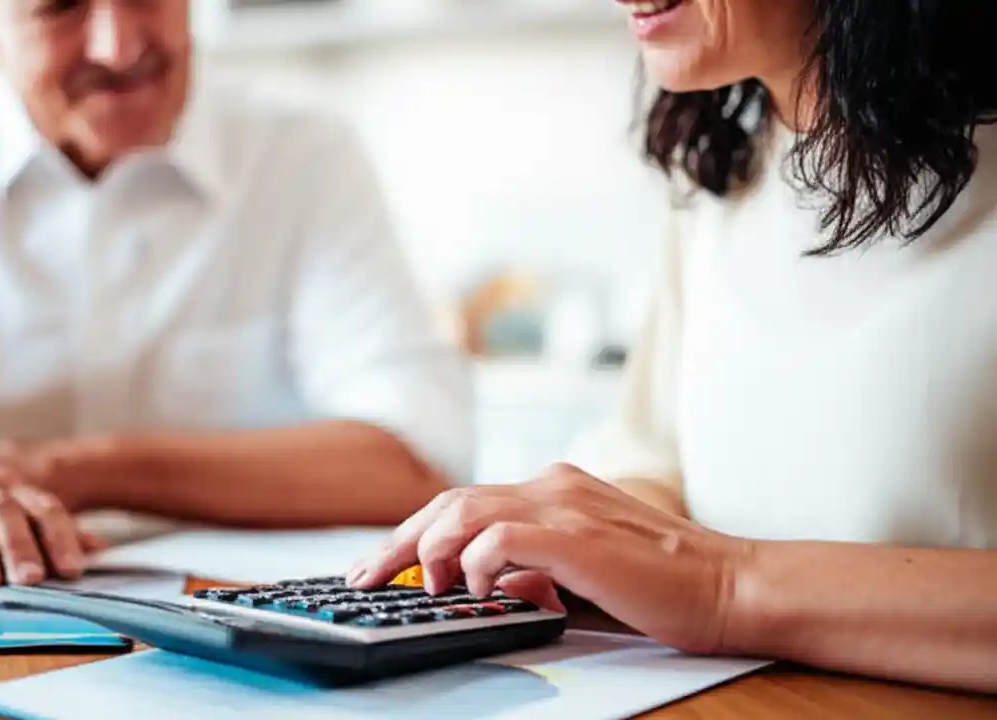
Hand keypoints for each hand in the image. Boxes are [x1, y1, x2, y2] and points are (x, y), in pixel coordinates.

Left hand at [347, 464, 752, 654]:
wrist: (730, 586)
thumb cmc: (663, 585)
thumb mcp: (584, 571)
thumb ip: (534, 568)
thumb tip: (489, 583)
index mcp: (554, 488)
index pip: (465, 501)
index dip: (414, 531)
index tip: (381, 564)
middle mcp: (553, 486)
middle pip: (451, 501)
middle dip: (398, 541)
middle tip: (365, 577)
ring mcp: (564, 506)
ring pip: (465, 511)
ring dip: (429, 550)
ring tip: (422, 587)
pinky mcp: (576, 536)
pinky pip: (500, 539)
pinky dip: (476, 563)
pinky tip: (476, 587)